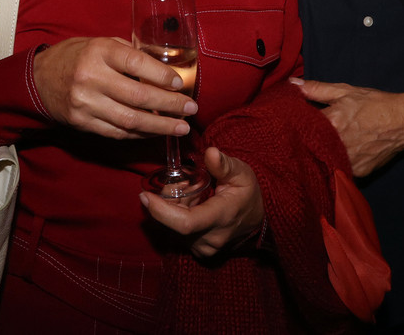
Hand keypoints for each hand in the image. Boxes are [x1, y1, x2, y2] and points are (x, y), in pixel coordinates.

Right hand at [32, 37, 198, 138]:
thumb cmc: (75, 56)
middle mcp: (91, 78)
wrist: (38, 79)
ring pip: (130, 120)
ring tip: (180, 127)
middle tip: (190, 109)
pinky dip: (140, 134)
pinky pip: (117, 132)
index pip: (136, 64)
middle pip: (138, 96)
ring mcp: (85, 103)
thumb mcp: (100, 42)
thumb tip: (164, 64)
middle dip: (169, 105)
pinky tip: (156, 132)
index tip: (180, 84)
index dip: (161, 75)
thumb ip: (129, 53)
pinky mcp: (82, 123)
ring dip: (160, 126)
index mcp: (99, 52)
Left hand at [140, 148, 263, 258]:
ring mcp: (205, 248)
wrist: (258, 218)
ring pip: (173, 228)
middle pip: (173, 222)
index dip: (160, 211)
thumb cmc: (248, 192)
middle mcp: (210, 239)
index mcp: (221, 218)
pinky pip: (178, 234)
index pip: (184, 223)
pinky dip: (179, 216)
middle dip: (169, 201)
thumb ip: (224, 164)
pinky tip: (193, 205)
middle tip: (183, 183)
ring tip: (193, 193)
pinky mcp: (200, 251)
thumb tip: (210, 153)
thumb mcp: (241, 172)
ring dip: (174, 208)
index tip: (145, 196)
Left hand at [291, 78, 403, 177]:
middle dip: (306, 141)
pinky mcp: (359, 172)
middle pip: (311, 147)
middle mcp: (338, 145)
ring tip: (321, 147)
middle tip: (305, 136)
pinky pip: (340, 169)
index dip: (295, 124)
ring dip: (321, 154)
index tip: (292, 123)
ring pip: (325, 161)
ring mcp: (349, 162)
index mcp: (332, 123)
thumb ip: (316, 89)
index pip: (301, 126)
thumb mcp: (345, 91)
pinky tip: (338, 155)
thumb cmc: (375, 103)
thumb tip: (291, 84)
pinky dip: (337, 163)